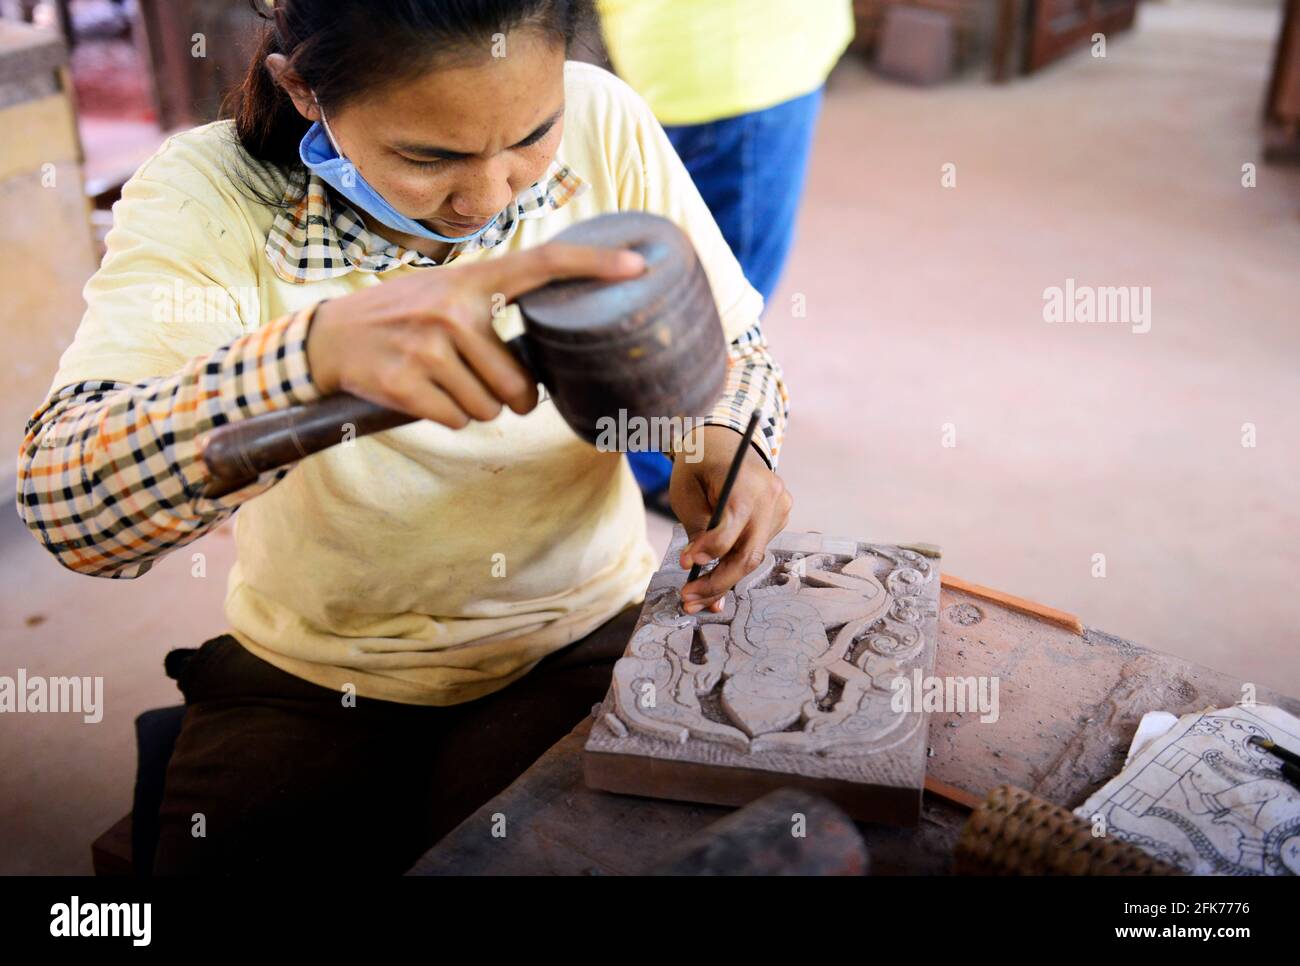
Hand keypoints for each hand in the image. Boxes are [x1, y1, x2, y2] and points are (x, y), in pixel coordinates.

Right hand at [305, 243, 644, 427]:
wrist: (329, 338)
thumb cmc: (404, 319)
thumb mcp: (449, 294)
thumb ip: (496, 304)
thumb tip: (552, 347)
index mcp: (474, 280)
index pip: (544, 264)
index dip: (593, 265)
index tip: (638, 266)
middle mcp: (453, 309)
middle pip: (518, 385)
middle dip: (509, 398)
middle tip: (480, 381)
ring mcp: (427, 347)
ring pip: (488, 410)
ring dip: (474, 408)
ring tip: (444, 381)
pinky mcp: (403, 383)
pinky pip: (455, 420)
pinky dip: (445, 416)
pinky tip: (423, 393)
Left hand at [669, 425, 792, 613]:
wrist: (727, 440)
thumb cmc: (700, 463)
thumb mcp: (686, 491)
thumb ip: (697, 528)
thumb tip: (699, 570)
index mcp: (745, 482)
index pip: (731, 527)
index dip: (709, 551)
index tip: (685, 563)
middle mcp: (771, 497)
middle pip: (748, 554)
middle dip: (717, 582)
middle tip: (688, 600)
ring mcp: (780, 508)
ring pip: (754, 557)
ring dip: (724, 581)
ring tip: (696, 598)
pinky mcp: (780, 517)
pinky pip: (757, 548)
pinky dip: (735, 566)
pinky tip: (715, 582)